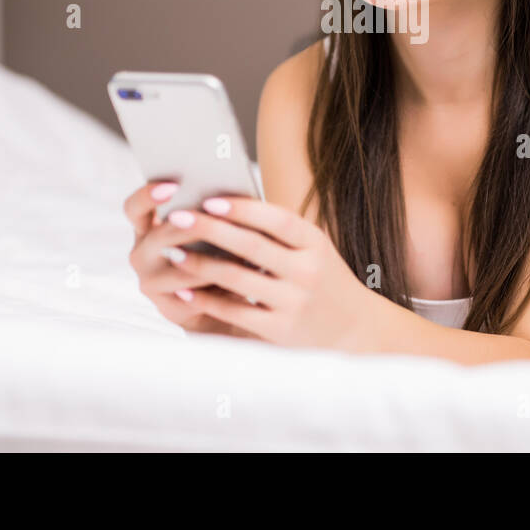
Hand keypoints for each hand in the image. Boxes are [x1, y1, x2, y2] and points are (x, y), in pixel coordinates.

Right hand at [123, 180, 259, 339]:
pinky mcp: (169, 308)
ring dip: (213, 259)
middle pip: (161, 236)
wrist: (214, 304)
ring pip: (181, 267)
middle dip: (193, 226)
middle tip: (217, 216)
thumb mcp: (205, 231)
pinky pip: (196, 294)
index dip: (148, 195)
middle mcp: (141, 255)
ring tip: (243, 248)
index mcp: (146, 229)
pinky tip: (243, 276)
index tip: (173, 186)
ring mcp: (151, 283)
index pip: (135, 208)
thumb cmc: (214, 254)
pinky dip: (221, 284)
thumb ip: (207, 213)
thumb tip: (227, 197)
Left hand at [130, 194, 376, 349]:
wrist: (355, 330)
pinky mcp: (280, 331)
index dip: (242, 208)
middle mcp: (307, 271)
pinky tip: (184, 292)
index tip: (209, 199)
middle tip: (177, 218)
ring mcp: (294, 302)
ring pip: (238, 279)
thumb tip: (224, 206)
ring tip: (174, 253)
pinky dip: (207, 301)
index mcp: (315, 243)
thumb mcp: (313, 250)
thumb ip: (279, 233)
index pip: (277, 220)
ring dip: (201, 265)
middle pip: (252, 246)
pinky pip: (235, 312)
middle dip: (210, 230)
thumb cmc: (322, 280)